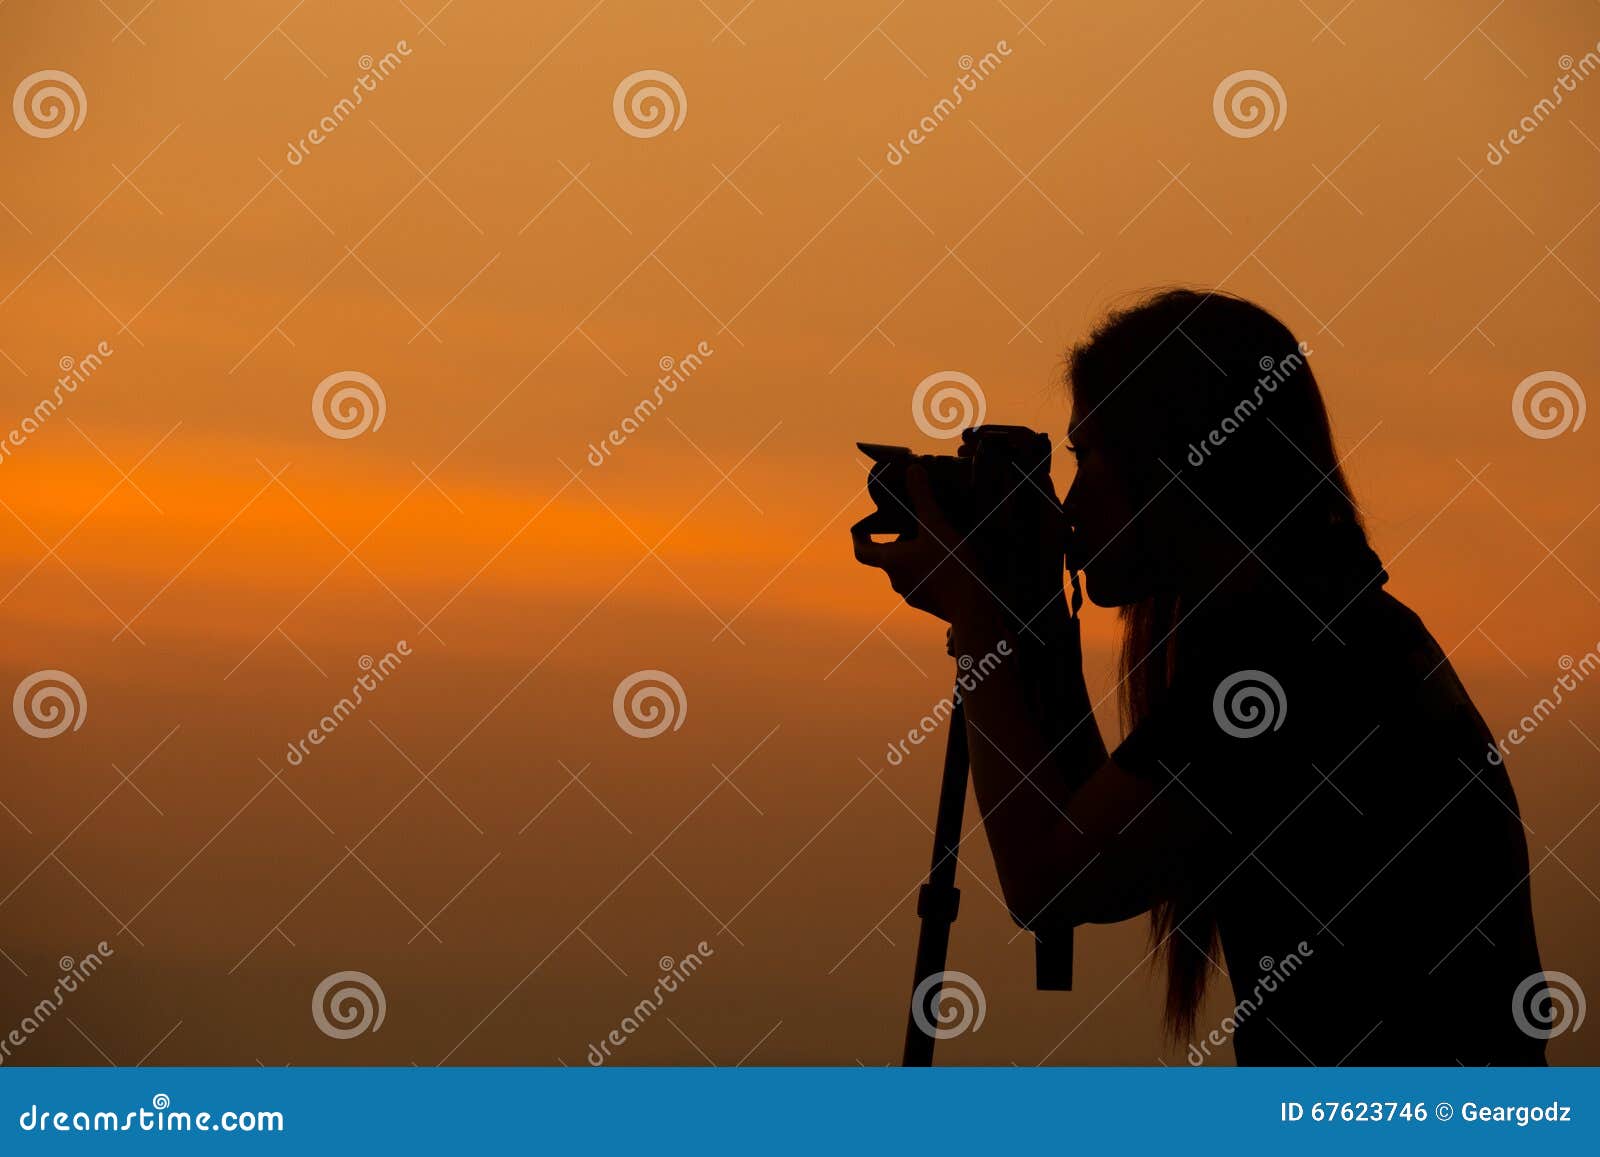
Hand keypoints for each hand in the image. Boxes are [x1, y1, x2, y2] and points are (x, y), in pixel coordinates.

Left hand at [852, 465, 992, 623]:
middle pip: (889, 558)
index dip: (859, 539)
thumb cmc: (950, 565)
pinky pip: (925, 584)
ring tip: (937, 543)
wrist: (973, 608)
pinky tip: (950, 564)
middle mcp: (897, 580)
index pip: (862, 551)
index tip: (860, 530)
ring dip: (916, 557)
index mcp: (891, 561)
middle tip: (916, 526)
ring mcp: (913, 595)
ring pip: (908, 571)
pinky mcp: (931, 604)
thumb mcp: (936, 525)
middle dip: (900, 542)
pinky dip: (931, 572)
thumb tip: (912, 470)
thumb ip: (923, 497)